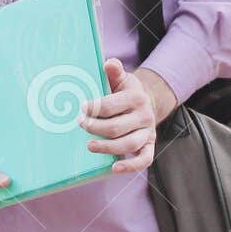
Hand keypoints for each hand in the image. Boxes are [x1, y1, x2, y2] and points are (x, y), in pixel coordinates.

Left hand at [80, 59, 175, 173]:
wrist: (146, 103)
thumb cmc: (126, 91)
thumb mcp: (121, 79)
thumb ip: (114, 71)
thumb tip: (109, 63)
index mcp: (137, 97)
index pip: (112, 105)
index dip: (94, 108)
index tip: (81, 108)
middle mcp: (145, 116)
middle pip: (117, 127)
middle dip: (95, 128)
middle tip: (80, 125)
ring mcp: (148, 132)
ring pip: (129, 144)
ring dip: (107, 147)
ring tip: (90, 145)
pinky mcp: (149, 146)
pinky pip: (144, 159)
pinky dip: (130, 166)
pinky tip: (114, 168)